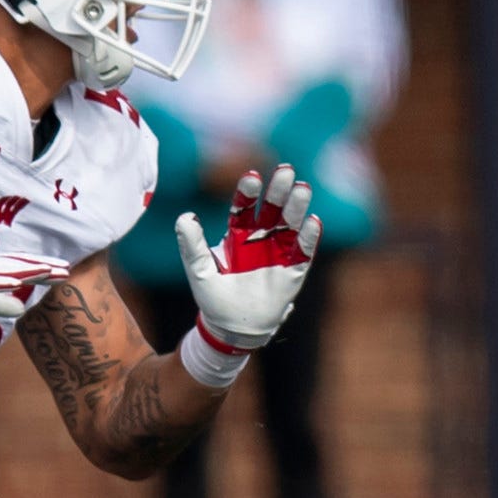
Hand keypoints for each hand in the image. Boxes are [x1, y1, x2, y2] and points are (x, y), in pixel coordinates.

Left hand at [179, 165, 322, 351]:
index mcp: (238, 234)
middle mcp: (261, 238)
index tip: (252, 176)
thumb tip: (183, 217)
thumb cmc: (213, 297)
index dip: (248, 192)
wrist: (232, 327)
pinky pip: (304, 250)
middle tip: (285, 171)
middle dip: (278, 190)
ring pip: (291, 224)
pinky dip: (309, 236)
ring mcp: (279, 252)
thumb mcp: (199, 270)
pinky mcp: (293, 270)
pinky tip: (313, 221)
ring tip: (302, 188)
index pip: (244, 207)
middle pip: (272, 209)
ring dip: (297, 206)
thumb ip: (192, 245)